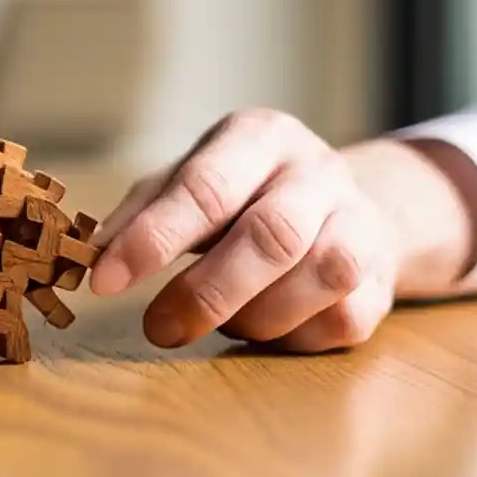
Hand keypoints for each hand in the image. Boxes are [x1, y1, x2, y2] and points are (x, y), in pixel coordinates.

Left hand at [89, 109, 400, 352]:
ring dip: (255, 317)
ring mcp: (360, 224)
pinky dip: (291, 339)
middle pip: (272, 236)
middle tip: (158, 328)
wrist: (344, 204)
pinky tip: (266, 329)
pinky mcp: (381, 281)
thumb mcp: (186, 180)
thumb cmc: (241, 196)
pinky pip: (340, 321)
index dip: (152, 239)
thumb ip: (141, 213)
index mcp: (259, 138)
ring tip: (222, 322)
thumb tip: (94, 256)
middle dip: (206, 293)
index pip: (204, 187)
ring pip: (317, 278)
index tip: (105, 282)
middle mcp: (317, 173)